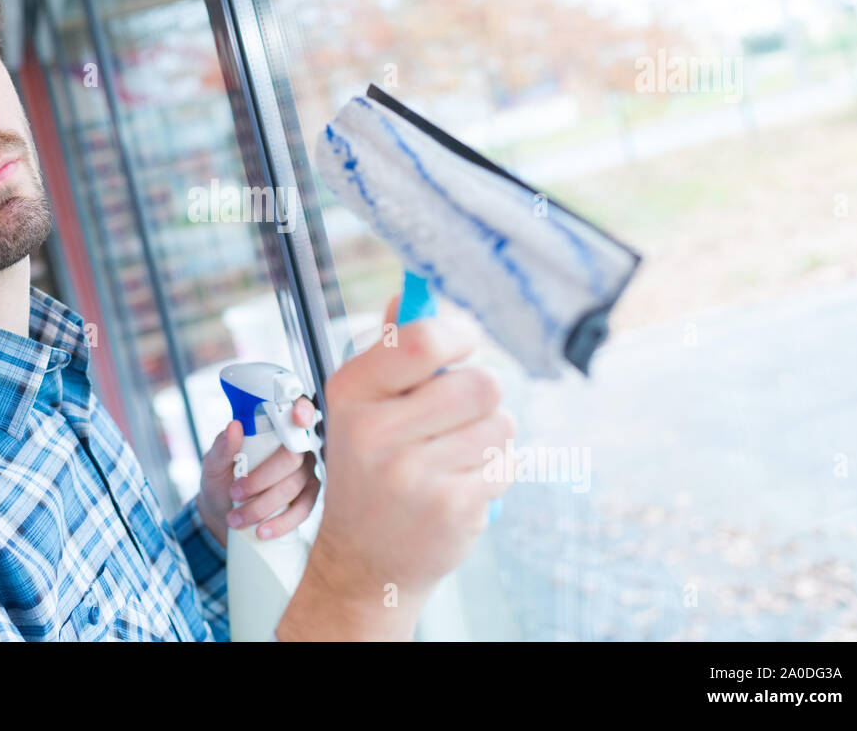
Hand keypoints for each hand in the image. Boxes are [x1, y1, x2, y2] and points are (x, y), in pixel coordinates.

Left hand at [196, 398, 321, 548]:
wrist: (222, 515)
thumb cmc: (220, 481)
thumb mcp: (213, 464)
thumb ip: (222, 447)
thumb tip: (233, 427)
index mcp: (273, 429)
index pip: (297, 409)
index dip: (302, 410)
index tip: (296, 417)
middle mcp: (295, 447)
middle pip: (292, 457)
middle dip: (262, 479)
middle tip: (235, 493)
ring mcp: (305, 472)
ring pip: (294, 486)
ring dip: (263, 505)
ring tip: (237, 519)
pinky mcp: (308, 497)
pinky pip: (303, 509)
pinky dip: (281, 522)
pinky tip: (263, 531)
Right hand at [290, 293, 514, 632]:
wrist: (364, 561)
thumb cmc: (370, 470)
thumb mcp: (362, 406)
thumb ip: (390, 349)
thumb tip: (414, 294)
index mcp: (350, 393)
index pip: (422, 341)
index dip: (459, 334)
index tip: (464, 344)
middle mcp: (375, 433)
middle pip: (479, 383)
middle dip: (480, 395)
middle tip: (455, 415)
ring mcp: (413, 476)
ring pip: (500, 423)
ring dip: (490, 435)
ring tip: (454, 454)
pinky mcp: (452, 509)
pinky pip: (506, 464)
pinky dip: (493, 471)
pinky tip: (459, 485)